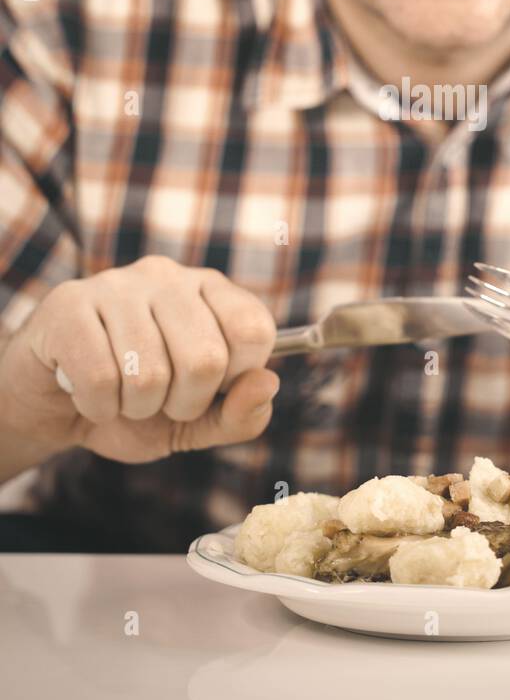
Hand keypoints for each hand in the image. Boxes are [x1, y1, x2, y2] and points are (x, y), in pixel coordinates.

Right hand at [0, 256, 277, 463]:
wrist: (53, 405)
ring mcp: (116, 285)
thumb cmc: (133, 405)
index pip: (254, 329)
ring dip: (136, 409)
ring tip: (122, 395)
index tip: (211, 388)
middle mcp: (167, 276)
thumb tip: (268, 382)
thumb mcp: (196, 423)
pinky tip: (88, 393)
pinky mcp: (69, 304)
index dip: (237, 377)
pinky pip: (102, 378)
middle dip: (185, 403)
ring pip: (150, 374)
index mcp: (209, 291)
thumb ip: (241, 415)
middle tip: (160, 401)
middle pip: (207, 358)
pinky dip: (98, 407)